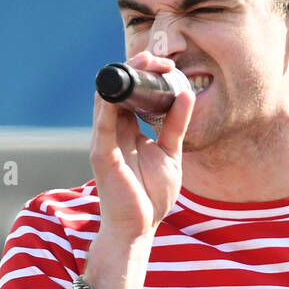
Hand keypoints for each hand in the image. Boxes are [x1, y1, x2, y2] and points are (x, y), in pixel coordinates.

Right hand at [89, 51, 194, 243]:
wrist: (139, 229)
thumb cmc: (150, 195)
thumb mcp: (170, 154)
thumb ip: (175, 125)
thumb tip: (186, 94)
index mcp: (127, 129)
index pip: (130, 92)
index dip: (145, 72)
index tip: (168, 65)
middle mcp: (112, 131)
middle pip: (117, 89)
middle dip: (135, 67)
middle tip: (160, 59)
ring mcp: (104, 142)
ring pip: (106, 99)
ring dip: (123, 78)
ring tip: (145, 63)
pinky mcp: (102, 156)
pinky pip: (102, 125)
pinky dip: (108, 105)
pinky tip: (119, 90)